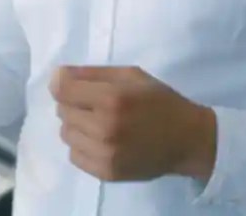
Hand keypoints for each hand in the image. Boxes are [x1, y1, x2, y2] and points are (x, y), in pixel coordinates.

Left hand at [50, 65, 216, 182]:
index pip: (61, 89)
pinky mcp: (106, 172)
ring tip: (99, 122)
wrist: (187, 140)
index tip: (70, 83)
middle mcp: (105, 127)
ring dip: (77, 125)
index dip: (62, 83)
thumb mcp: (130, 75)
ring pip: (66, 133)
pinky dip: (82, 145)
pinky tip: (101, 140)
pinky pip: (74, 155)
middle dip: (74, 103)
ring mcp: (104, 153)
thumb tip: (57, 76)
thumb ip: (92, 73)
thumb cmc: (160, 101)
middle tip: (96, 103)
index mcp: (112, 98)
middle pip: (62, 110)